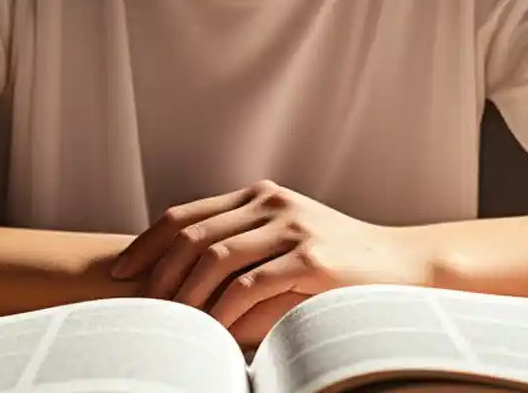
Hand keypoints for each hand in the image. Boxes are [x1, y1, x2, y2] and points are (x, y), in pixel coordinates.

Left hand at [109, 180, 428, 343]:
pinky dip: (222, 311)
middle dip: (158, 275)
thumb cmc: (340, 265)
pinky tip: (212, 331)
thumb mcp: (287, 243)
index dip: (146, 244)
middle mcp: (271, 203)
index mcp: (259, 196)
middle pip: (192, 235)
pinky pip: (250, 284)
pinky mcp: (311, 257)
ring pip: (215, 258)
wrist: (406, 266)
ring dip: (186, 296)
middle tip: (141, 308)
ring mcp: (292, 227)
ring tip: (171, 324)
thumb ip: (242, 252)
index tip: (120, 271)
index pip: (185, 215)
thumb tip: (179, 290)